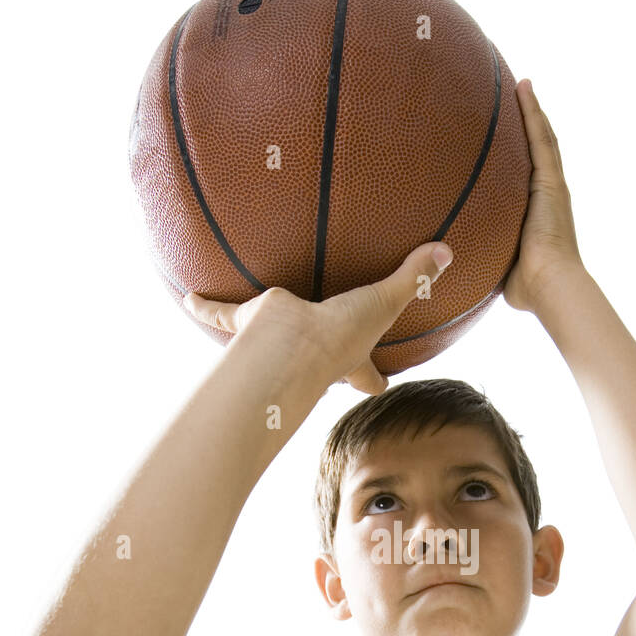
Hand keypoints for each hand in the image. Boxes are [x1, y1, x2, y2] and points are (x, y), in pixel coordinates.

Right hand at [182, 241, 453, 395]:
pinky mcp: (249, 328)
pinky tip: (189, 296)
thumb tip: (447, 251)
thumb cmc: (341, 333)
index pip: (367, 374)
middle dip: (318, 371)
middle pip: (319, 370)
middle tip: (316, 359)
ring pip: (268, 345)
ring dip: (256, 340)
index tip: (380, 384)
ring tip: (248, 329)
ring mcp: (279, 347)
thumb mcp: (384, 300)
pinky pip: (224, 316)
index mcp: (347, 358)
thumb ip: (413, 276)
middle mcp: (314, 358)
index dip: (374, 379)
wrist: (293, 344)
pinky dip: (207, 307)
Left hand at [503, 79, 584, 314]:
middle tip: (517, 96)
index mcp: (538, 211)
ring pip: (542, 138)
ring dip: (531, 109)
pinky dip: (533, 112)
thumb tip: (455, 264)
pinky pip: (541, 139)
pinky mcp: (551, 182)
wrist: (550, 285)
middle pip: (539, 149)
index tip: (508, 134)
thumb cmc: (527, 286)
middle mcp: (549, 194)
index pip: (528, 174)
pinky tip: (523, 88)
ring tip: (519, 84)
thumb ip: (486, 254)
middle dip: (530, 123)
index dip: (521, 152)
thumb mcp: (501, 262)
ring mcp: (552, 186)